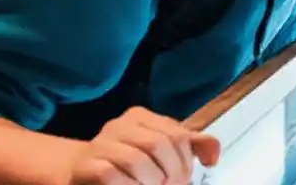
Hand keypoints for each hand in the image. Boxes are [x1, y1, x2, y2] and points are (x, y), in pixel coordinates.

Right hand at [67, 107, 219, 184]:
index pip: (177, 134)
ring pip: (137, 160)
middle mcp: (119, 125)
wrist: (82, 177)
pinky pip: (111, 174)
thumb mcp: (161, 153)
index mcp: (140, 117)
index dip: (186, 161)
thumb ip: (189, 148)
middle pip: (159, 144)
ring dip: (151, 182)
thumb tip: (213, 156)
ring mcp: (100, 143)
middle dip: (171, 173)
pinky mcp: (85, 165)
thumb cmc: (127, 167)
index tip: (185, 177)